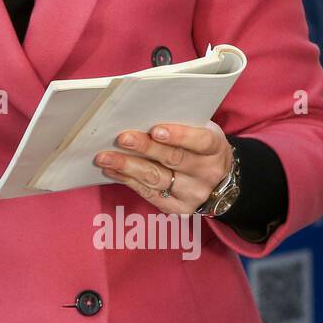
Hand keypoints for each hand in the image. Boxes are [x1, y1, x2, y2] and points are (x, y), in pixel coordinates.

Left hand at [94, 121, 233, 214]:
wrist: (218, 181)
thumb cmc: (200, 148)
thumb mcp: (201, 131)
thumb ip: (179, 124)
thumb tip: (139, 114)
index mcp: (215, 148)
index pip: (199, 141)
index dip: (178, 135)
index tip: (155, 130)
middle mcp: (207, 173)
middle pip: (173, 159)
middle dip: (145, 148)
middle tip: (122, 139)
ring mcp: (193, 194)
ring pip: (156, 179)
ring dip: (127, 166)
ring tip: (104, 157)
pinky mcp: (178, 208)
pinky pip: (149, 194)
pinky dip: (127, 180)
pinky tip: (111, 170)